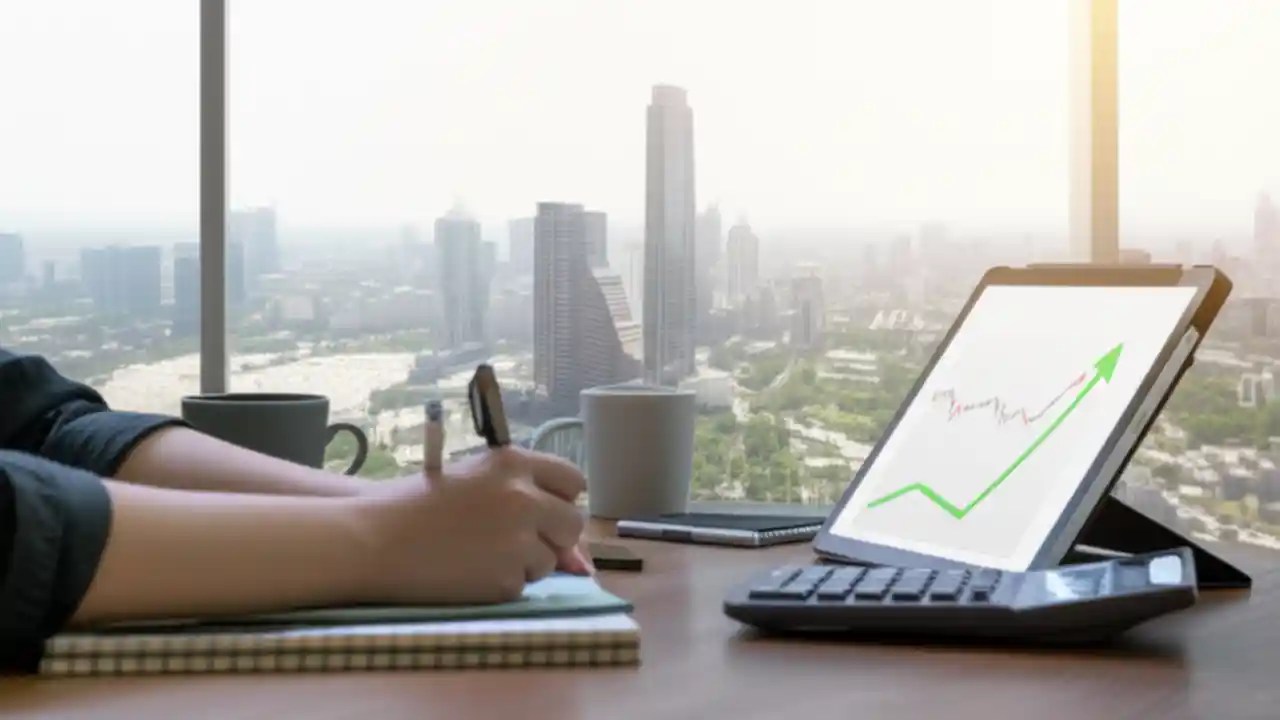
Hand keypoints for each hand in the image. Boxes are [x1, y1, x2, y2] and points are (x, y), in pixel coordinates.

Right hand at [355, 447, 588, 604]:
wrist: (374, 539)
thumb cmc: (415, 504)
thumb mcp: (473, 483)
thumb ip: (524, 500)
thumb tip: (576, 553)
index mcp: (513, 463)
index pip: (572, 480)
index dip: (561, 498)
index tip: (547, 510)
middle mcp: (524, 499)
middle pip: (572, 523)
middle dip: (554, 536)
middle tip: (520, 540)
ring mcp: (518, 541)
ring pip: (549, 560)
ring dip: (525, 562)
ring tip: (479, 553)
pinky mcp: (506, 580)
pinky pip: (522, 585)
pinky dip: (502, 584)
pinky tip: (468, 572)